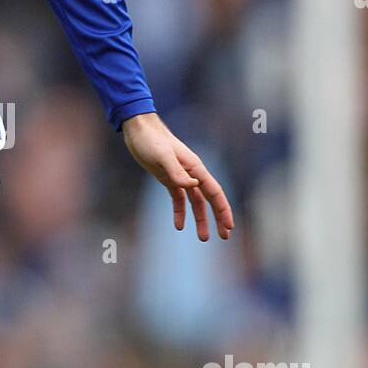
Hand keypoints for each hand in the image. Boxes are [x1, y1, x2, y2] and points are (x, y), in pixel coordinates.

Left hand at [122, 112, 233, 241]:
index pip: (214, 192)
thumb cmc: (151, 140)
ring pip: (195, 202)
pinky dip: (180, 212)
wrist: (138, 129)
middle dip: (218, 218)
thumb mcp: (162, 156)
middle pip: (209, 199)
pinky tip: (179, 226)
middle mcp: (192, 173)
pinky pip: (179, 199)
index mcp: (195, 168)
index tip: (230, 226)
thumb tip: (194, 186)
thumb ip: (177, 172)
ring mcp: (181, 176)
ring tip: (204, 238)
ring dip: (200, 219)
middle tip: (225, 237)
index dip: (223, 210)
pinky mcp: (169, 178)